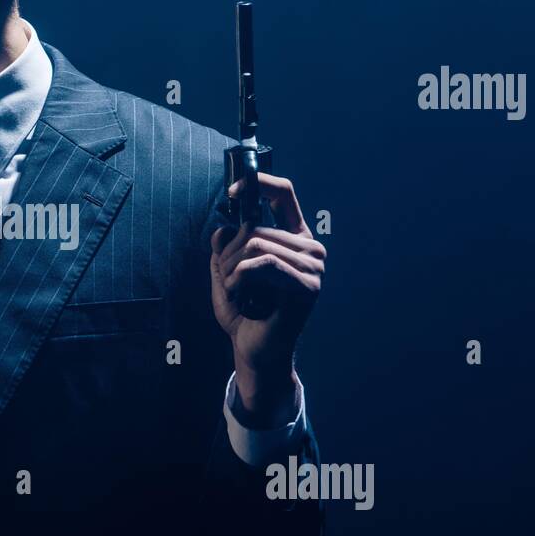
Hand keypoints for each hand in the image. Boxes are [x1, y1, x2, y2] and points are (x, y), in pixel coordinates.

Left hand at [210, 172, 324, 416]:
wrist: (254, 351)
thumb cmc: (244, 313)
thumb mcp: (225, 272)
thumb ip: (223, 247)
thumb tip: (221, 228)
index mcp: (293, 237)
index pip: (283, 193)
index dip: (257, 184)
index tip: (232, 190)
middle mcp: (309, 247)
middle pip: (255, 227)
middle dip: (227, 254)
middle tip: (227, 280)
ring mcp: (313, 265)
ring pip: (255, 243)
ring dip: (231, 269)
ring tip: (236, 291)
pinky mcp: (308, 285)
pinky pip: (263, 263)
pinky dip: (240, 278)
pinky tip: (241, 295)